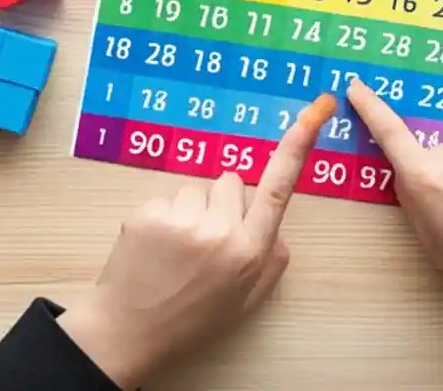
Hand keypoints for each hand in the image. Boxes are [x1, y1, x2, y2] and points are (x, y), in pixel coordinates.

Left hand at [57, 95, 334, 389]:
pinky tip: (155, 249)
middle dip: (223, 202)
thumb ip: (271, 258)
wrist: (128, 332)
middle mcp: (221, 231)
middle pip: (232, 182)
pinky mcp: (149, 213)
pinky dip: (163, 218)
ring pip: (197, 188)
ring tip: (177, 249)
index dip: (298, 145)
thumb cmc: (193, 318)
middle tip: (206, 242)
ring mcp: (183, 220)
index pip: (280, 187)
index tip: (314, 110)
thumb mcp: (248, 300)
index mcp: (251, 251)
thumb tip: (275, 224)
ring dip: (191, 209)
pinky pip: (166, 198)